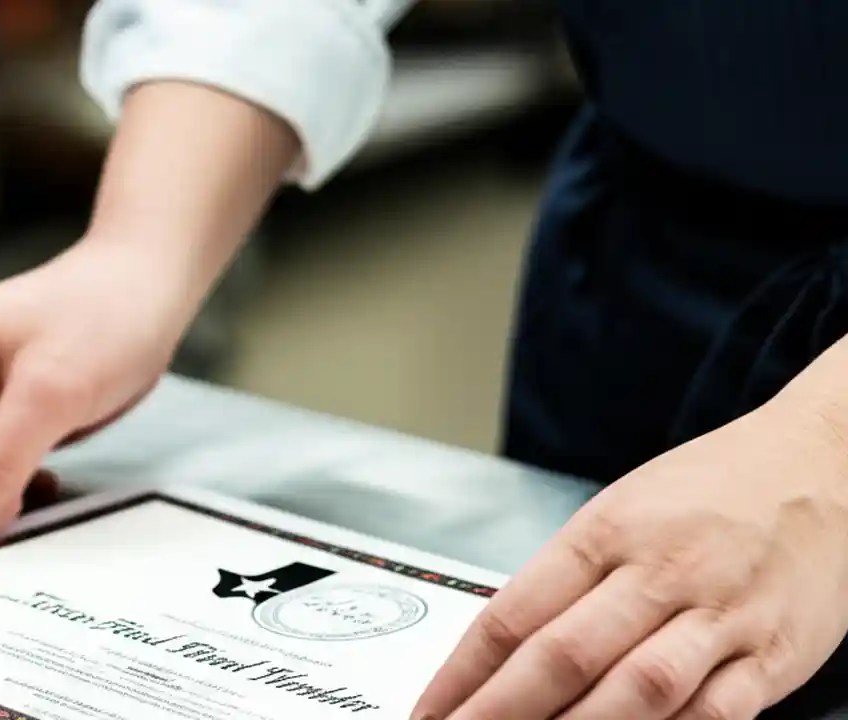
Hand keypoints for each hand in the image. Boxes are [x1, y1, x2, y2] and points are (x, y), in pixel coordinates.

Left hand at [412, 395, 847, 719]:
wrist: (824, 457)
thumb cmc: (715, 484)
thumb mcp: (623, 509)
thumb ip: (568, 579)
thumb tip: (504, 649)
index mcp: (607, 530)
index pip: (515, 613)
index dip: (462, 673)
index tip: (431, 709)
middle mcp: (660, 571)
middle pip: (563, 655)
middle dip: (500, 713)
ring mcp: (720, 614)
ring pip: (635, 690)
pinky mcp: (774, 653)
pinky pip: (716, 712)